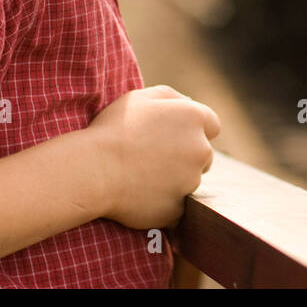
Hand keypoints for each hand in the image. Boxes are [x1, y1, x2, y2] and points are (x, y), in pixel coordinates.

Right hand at [86, 85, 220, 228]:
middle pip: (204, 155)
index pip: (212, 125)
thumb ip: (171, 97)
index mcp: (194, 119)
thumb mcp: (140, 97)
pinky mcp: (178, 210)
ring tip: (140, 176)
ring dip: (175, 179)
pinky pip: (174, 206)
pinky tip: (139, 195)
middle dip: (186, 156)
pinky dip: (162, 202)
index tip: (175, 136)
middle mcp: (201, 150)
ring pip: (189, 181)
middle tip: (153, 157)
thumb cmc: (114, 129)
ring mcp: (191, 182)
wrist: (94, 169)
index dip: (194, 130)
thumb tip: (190, 103)